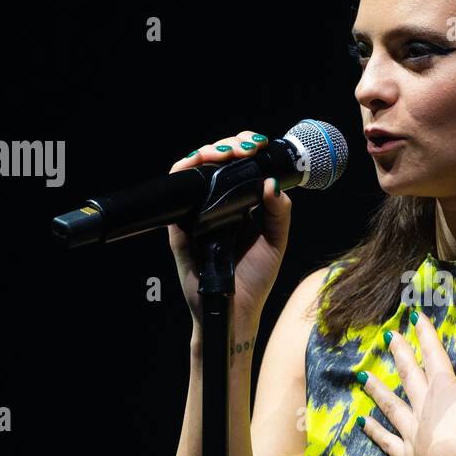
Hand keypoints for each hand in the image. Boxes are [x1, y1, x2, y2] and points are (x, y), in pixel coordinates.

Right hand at [166, 129, 291, 324]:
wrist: (233, 310)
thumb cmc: (254, 280)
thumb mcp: (275, 243)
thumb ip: (278, 213)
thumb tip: (272, 182)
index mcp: (241, 206)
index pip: (240, 167)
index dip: (246, 150)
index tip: (259, 145)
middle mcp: (217, 205)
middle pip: (217, 162)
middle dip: (230, 145)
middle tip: (244, 148)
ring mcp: (197, 213)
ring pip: (196, 170)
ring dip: (208, 152)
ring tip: (225, 152)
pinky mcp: (180, 225)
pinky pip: (176, 192)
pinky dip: (183, 171)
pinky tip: (197, 163)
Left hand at [355, 308, 455, 455]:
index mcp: (442, 388)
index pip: (434, 355)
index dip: (425, 334)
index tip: (414, 317)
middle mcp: (422, 405)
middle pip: (409, 375)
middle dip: (400, 354)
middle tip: (388, 337)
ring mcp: (411, 431)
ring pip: (392, 405)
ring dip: (378, 390)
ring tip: (363, 376)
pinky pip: (387, 440)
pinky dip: (375, 431)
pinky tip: (362, 422)